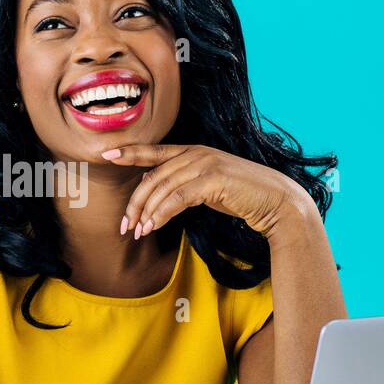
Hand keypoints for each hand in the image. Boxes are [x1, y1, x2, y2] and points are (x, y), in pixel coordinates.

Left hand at [101, 144, 311, 238]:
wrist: (276, 201)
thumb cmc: (241, 195)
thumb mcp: (205, 187)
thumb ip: (179, 183)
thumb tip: (149, 185)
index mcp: (193, 151)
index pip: (154, 151)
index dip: (130, 152)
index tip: (107, 155)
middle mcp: (197, 153)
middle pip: (153, 177)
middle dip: (135, 203)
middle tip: (124, 226)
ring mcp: (206, 164)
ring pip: (162, 188)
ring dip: (146, 213)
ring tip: (137, 232)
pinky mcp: (214, 180)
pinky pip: (178, 198)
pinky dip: (162, 213)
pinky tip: (153, 226)